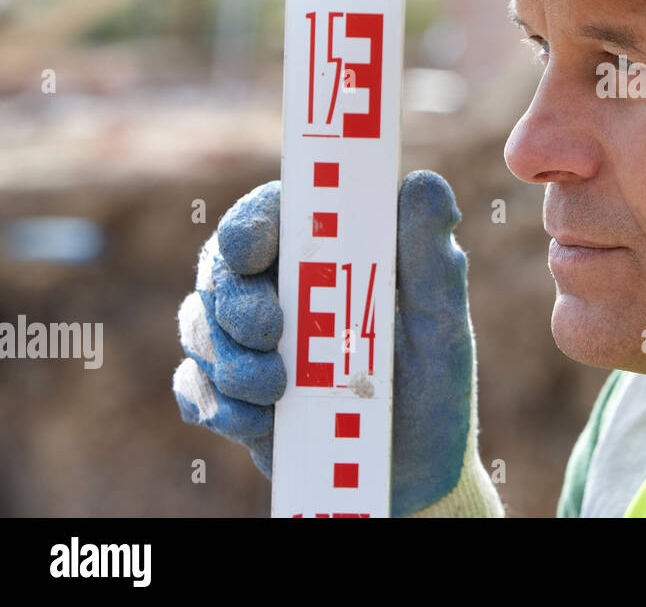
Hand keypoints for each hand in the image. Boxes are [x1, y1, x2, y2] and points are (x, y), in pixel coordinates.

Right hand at [173, 172, 501, 515]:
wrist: (414, 471)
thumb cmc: (434, 380)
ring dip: (229, 359)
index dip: (249, 223)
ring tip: (277, 393)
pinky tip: (255, 423)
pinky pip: (193, 388)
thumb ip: (430, 254)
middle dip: (234, 302)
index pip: (271, 213)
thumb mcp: (442, 317)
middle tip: (268, 333)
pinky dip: (214, 404)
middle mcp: (282, 288)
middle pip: (221, 269)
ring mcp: (251, 343)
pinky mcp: (233, 395)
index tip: (252, 250)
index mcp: (328, 253)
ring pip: (200, 326)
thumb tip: (424, 184)